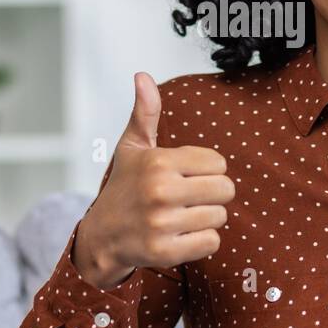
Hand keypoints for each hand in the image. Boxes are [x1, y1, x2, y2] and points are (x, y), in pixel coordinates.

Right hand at [73, 72, 233, 287]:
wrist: (101, 236)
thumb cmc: (124, 187)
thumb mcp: (132, 147)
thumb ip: (145, 112)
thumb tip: (143, 75)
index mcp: (158, 161)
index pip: (218, 163)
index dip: (206, 169)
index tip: (185, 175)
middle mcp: (160, 191)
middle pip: (226, 190)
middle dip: (212, 194)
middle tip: (189, 198)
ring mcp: (162, 224)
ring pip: (220, 217)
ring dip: (206, 218)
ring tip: (182, 216)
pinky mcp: (165, 252)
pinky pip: (211, 243)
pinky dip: (202, 241)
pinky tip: (182, 235)